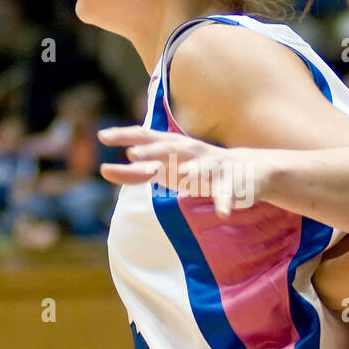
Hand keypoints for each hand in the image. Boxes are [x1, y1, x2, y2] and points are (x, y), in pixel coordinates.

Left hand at [97, 125, 263, 216]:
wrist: (246, 171)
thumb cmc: (196, 169)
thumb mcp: (165, 170)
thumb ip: (135, 173)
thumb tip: (104, 170)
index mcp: (173, 146)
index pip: (146, 136)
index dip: (125, 135)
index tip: (102, 136)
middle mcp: (191, 151)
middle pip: (170, 148)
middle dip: (153, 151)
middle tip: (132, 154)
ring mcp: (212, 165)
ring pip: (201, 167)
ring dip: (192, 170)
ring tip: (184, 176)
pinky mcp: (231, 182)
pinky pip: (227, 193)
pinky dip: (225, 202)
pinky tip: (223, 213)